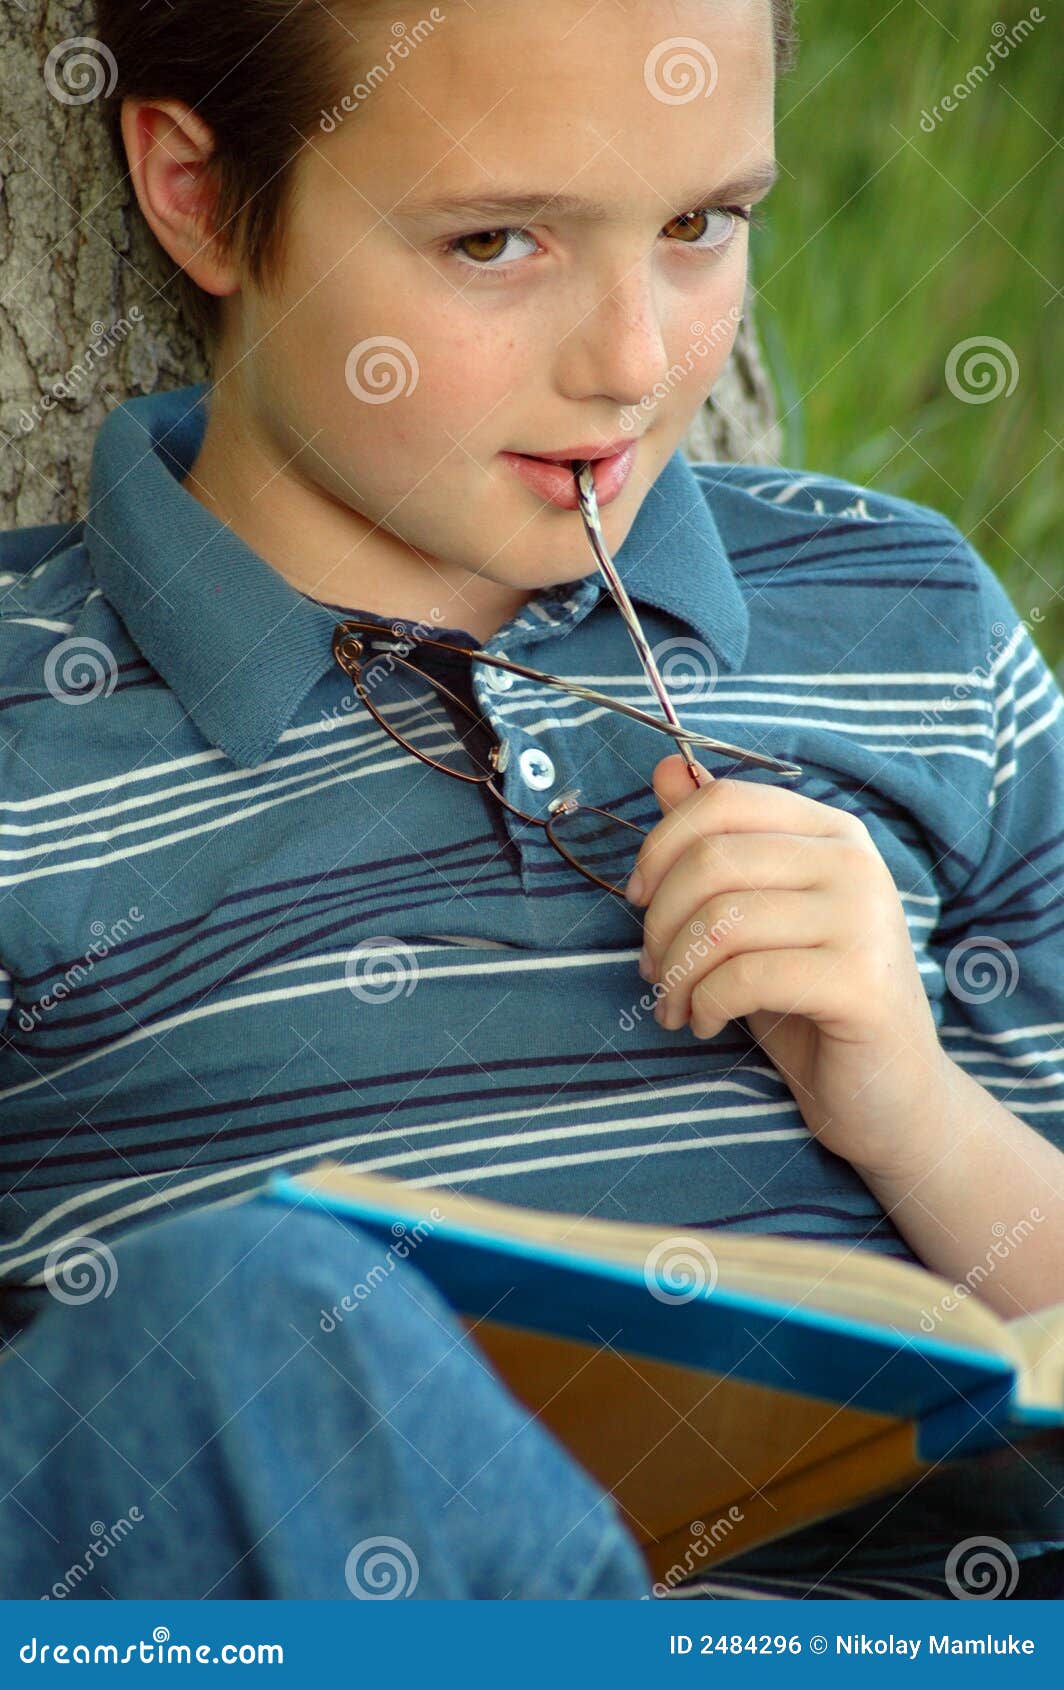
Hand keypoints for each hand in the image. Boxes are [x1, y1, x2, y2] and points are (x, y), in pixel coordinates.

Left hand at [626, 754, 946, 1179]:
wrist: (888, 1091)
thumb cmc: (809, 999)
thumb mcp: (753, 915)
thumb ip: (715, 842)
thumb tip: (666, 768)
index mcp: (830, 831)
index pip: (723, 802)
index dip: (659, 846)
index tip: (637, 899)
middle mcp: (855, 862)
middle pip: (712, 861)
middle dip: (660, 923)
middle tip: (654, 972)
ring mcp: (865, 919)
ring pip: (721, 921)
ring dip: (676, 974)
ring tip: (675, 1006)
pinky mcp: (861, 982)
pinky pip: (745, 977)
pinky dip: (706, 1005)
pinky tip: (708, 1023)